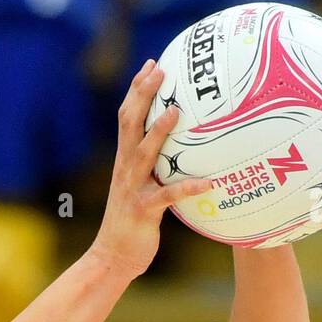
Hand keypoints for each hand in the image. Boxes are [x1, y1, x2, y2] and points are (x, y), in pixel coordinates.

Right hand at [89, 59, 212, 278]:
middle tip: (159, 70)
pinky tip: (209, 181)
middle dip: (142, 95)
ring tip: (176, 111)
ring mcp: (132, 188)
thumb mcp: (139, 188)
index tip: (151, 64)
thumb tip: (180, 149)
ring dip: (159, 132)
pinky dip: (188, 187)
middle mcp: (125, 169)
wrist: (112, 257)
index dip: (137, 90)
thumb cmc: (131, 223)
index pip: (126, 117)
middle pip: (129, 124)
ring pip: (144, 154)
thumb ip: (153, 167)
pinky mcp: (144, 211)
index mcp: (124, 161)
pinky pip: (168, 196)